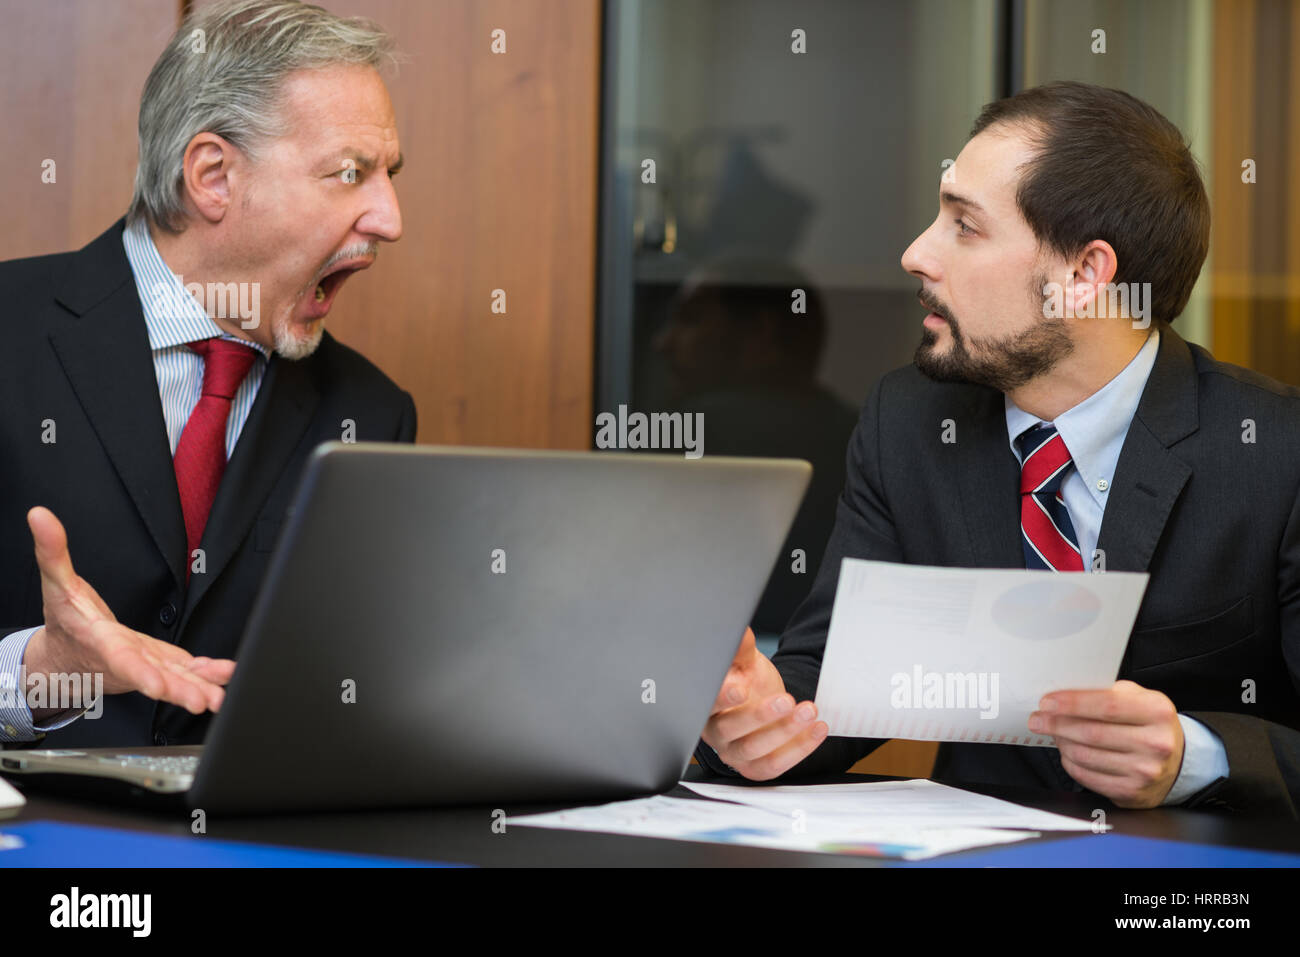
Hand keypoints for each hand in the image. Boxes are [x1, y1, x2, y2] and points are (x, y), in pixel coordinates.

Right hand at [20, 506, 234, 716]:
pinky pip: (185, 671)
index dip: (140, 673)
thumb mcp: (56, 583)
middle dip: (178, 689)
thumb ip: (52, 551)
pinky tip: (226, 675)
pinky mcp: (160, 664)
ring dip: (198, 687)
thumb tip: (39, 516)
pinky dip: (205, 674)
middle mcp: (126, 660)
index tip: (156, 685)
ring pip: (173, 679)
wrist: (64, 657)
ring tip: (218, 697)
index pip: (121, 659)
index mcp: (102, 643)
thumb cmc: (65, 622)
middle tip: (203, 700)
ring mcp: (146, 666)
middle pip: (154, 677)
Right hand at [701, 627, 827, 778]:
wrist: (764, 706)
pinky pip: (775, 764)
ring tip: (808, 710)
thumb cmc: (748, 684)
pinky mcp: (755, 769)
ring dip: (784, 731)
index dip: (722, 697)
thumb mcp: (745, 663)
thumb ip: (741, 648)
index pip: (708, 703)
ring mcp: (734, 753)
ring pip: (754, 749)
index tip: (740, 687)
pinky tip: (817, 729)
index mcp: (706, 705)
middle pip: (730, 729)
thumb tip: (741, 629)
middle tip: (786, 700)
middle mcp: (716, 732)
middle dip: (760, 715)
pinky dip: (799, 748)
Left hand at [1030, 679, 1184, 807]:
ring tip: (1053, 733)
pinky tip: (1067, 752)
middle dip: (1057, 724)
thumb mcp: (1140, 699)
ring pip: (1086, 756)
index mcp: (1156, 712)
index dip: (1072, 703)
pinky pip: (1088, 777)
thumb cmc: (1149, 724)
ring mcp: (1144, 771)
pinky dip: (1070, 763)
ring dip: (1061, 743)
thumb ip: (1109, 692)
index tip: (1047, 702)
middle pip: (1092, 733)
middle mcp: (1155, 743)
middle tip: (1037, 719)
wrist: (1177, 762)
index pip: (1106, 706)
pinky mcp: (1131, 792)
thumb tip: (1066, 692)